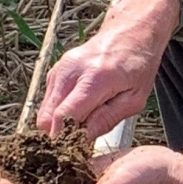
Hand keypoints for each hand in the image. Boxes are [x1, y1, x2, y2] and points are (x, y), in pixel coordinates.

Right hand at [37, 0, 180, 140]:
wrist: (131, 32)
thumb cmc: (138, 65)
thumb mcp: (135, 98)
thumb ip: (108, 119)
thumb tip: (83, 139)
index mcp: (95, 78)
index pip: (65, 117)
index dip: (67, 139)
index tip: (75, 151)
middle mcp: (72, 71)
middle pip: (47, 117)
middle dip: (59, 135)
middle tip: (79, 140)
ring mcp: (60, 69)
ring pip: (44, 112)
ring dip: (59, 124)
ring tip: (83, 122)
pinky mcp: (55, 70)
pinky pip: (48, 101)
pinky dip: (59, 111)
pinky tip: (80, 109)